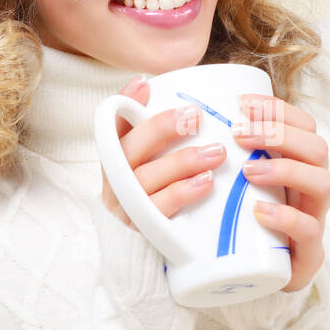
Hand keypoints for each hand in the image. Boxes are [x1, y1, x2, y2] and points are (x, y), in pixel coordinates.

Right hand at [99, 76, 226, 231]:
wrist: (167, 246)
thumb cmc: (168, 193)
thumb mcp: (164, 159)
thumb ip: (166, 131)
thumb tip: (160, 86)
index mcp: (117, 157)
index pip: (113, 124)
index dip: (124, 102)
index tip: (146, 84)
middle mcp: (115, 180)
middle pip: (129, 149)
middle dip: (160, 129)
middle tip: (195, 117)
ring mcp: (126, 206)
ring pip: (145, 178)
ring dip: (182, 162)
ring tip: (215, 153)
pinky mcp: (143, 228)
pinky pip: (158, 208)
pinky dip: (182, 192)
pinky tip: (206, 182)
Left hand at [232, 93, 329, 291]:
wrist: (252, 278)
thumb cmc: (240, 222)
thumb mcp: (235, 183)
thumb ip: (223, 154)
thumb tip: (186, 116)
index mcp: (301, 165)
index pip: (305, 126)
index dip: (278, 109)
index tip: (242, 103)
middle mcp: (313, 188)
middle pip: (317, 149)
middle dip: (279, 134)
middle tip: (238, 134)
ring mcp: (315, 219)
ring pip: (322, 184)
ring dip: (285, 170)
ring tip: (248, 170)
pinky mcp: (309, 255)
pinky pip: (310, 232)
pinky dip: (287, 218)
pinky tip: (259, 211)